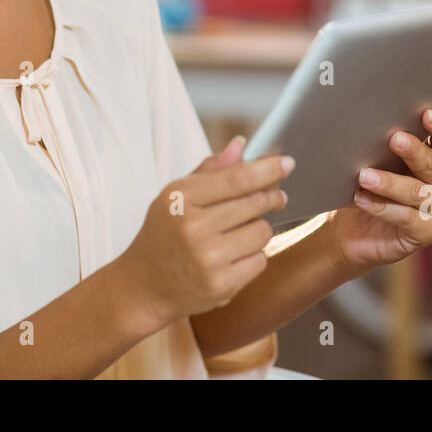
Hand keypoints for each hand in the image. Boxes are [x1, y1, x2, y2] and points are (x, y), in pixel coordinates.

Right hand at [117, 136, 291, 329]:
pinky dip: (253, 256)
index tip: (288, 164)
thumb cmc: (164, 234)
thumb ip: (210, 170)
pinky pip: (260, 260)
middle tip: (277, 195)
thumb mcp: (176, 196)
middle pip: (255, 203)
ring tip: (240, 232)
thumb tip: (241, 145)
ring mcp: (208, 259)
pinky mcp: (221, 286)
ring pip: (262, 232)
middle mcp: (193, 227)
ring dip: (258, 229)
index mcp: (180, 198)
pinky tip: (233, 256)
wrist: (144, 286)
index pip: (237, 178)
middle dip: (272, 197)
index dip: (268, 169)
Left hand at [329, 108, 431, 271]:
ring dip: (390, 182)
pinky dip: (382, 207)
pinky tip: (361, 199)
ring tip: (364, 176)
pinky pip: (407, 218)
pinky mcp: (429, 232)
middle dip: (414, 151)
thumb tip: (370, 124)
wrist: (351, 229)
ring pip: (417, 192)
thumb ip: (381, 145)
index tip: (427, 114)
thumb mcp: (375, 161)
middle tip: (394, 139)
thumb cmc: (367, 185)